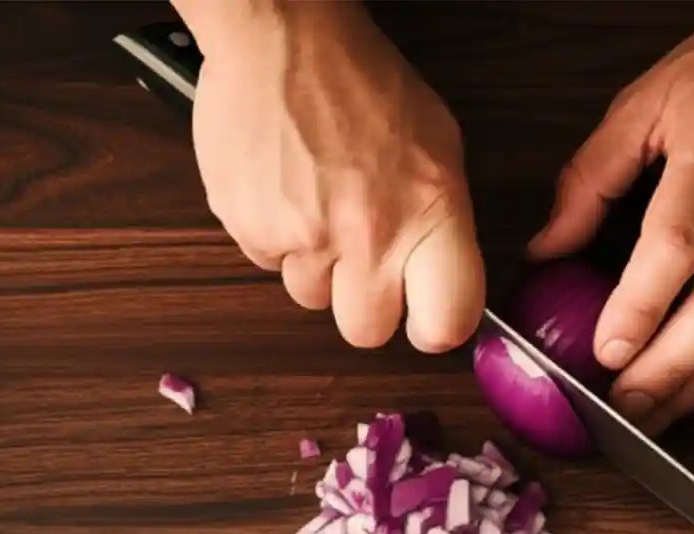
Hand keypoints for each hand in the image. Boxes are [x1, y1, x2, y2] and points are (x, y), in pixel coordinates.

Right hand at [182, 1, 483, 350]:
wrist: (284, 40)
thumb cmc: (366, 86)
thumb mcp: (439, 149)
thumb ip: (442, 222)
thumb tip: (444, 281)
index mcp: (429, 215)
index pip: (445, 323)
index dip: (435, 327)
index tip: (428, 317)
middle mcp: (368, 236)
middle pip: (366, 333)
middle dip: (366, 307)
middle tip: (365, 262)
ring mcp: (302, 237)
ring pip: (310, 299)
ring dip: (317, 266)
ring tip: (320, 205)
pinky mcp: (247, 228)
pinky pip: (266, 263)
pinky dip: (275, 238)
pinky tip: (286, 190)